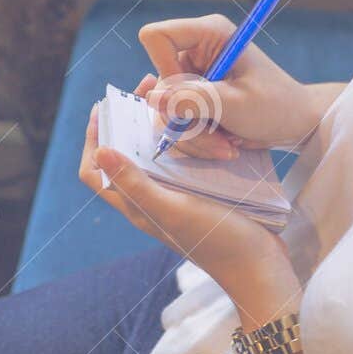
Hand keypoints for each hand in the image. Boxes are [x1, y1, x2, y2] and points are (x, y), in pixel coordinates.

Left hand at [80, 104, 299, 307]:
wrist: (260, 265)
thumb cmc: (216, 240)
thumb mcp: (172, 208)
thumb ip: (135, 183)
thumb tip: (100, 150)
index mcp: (135, 205)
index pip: (94, 172)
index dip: (92, 138)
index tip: (105, 106)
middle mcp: (149, 200)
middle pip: (123, 156)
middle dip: (126, 121)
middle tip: (147, 88)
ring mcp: (174, 197)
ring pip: (154, 154)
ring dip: (156, 125)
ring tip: (172, 97)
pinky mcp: (199, 194)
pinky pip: (182, 159)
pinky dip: (184, 137)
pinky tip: (201, 120)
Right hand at [136, 14, 329, 159]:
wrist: (295, 124)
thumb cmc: (275, 105)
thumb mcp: (235, 103)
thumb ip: (192, 99)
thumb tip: (151, 98)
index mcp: (207, 34)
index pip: (156, 37)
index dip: (164, 68)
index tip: (188, 94)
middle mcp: (194, 52)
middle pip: (160, 86)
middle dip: (185, 119)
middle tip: (217, 135)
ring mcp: (192, 78)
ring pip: (165, 112)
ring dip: (193, 136)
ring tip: (225, 143)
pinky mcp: (193, 100)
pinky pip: (175, 123)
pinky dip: (196, 139)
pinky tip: (221, 141)